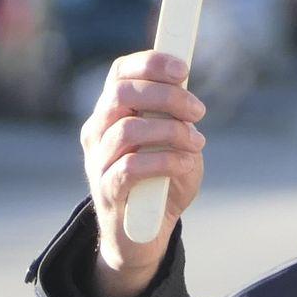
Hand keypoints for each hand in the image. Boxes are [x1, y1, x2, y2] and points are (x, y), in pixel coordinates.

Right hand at [80, 50, 207, 296]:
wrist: (145, 232)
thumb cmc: (163, 181)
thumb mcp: (176, 143)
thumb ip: (177, 119)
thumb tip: (187, 99)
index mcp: (113, 112)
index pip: (120, 73)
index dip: (150, 63)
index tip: (183, 68)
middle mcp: (98, 131)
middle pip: (122, 94)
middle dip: (166, 96)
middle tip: (198, 110)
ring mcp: (98, 161)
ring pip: (127, 129)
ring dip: (170, 131)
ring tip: (197, 142)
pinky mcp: (107, 191)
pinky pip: (131, 167)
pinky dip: (165, 160)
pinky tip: (185, 163)